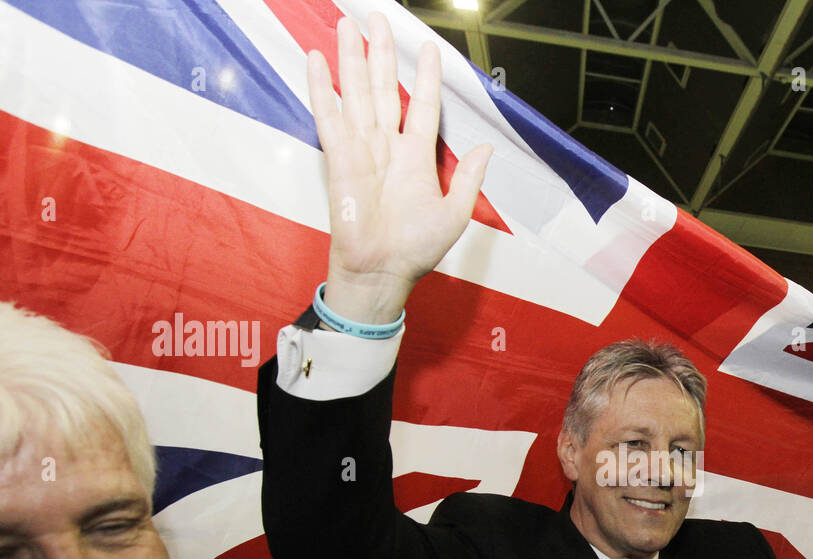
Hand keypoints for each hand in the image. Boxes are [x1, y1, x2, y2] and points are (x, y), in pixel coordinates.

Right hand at [308, 14, 490, 323]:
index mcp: (417, 157)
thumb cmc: (416, 250)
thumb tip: (486, 147)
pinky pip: (329, 116)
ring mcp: (362, 149)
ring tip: (349, 25)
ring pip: (357, 92)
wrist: (384, 271)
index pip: (422, 105)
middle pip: (384, 88)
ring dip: (352, 59)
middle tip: (376, 19)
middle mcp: (388, 147)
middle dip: (381, 53)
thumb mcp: (455, 213)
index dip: (426, 77)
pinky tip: (317, 60)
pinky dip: (322, 88)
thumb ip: (469, 178)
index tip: (430, 49)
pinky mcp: (339, 158)